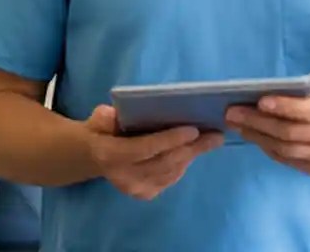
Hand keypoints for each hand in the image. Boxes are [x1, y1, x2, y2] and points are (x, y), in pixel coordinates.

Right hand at [83, 105, 223, 200]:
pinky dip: (184, 164)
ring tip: (211, 140)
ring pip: (171, 172)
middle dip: (192, 148)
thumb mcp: (98, 120)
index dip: (170, 140)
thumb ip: (103, 118)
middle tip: (215, 135)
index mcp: (111, 156)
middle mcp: (124, 177)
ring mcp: (135, 189)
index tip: (194, 130)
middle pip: (164, 162)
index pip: (145, 148)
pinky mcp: (145, 194)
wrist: (94, 157)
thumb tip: (111, 114)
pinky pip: (170, 179)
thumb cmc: (102, 132)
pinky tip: (194, 151)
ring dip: (192, 156)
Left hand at [225, 72, 309, 176]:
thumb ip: (306, 83)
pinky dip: (266, 147)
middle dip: (259, 122)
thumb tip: (270, 91)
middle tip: (232, 112)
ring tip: (236, 123)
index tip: (259, 101)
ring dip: (257, 136)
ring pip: (285, 149)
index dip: (285, 107)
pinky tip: (252, 134)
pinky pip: (286, 159)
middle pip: (292, 132)